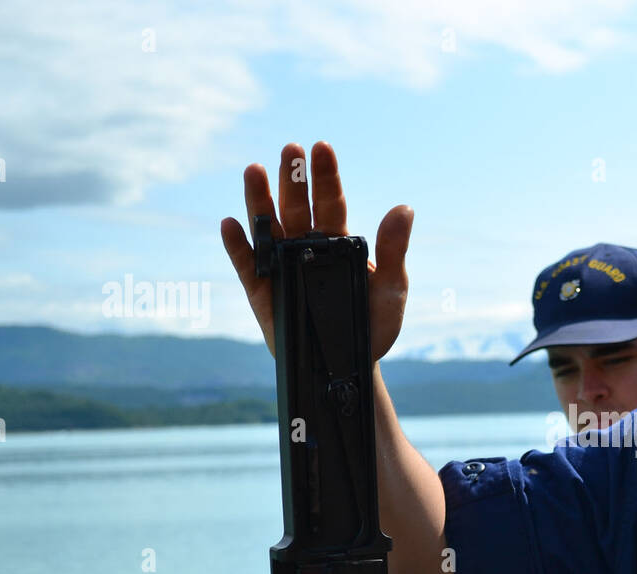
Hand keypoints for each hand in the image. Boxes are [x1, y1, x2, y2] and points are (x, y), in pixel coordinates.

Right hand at [220, 141, 413, 363]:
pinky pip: (247, 264)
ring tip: (253, 171)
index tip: (321, 148)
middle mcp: (305, 246)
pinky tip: (231, 225)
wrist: (350, 363)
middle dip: (292, 177)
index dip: (325, 175)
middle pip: (296, 206)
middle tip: (290, 149)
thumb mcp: (391, 288)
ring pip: (268, 227)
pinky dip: (237, 246)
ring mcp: (281, 265)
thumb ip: (394, 250)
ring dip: (259, 200)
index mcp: (337, 240)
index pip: (330, 200)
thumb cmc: (373, 323)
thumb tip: (405, 208)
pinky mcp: (262, 290)